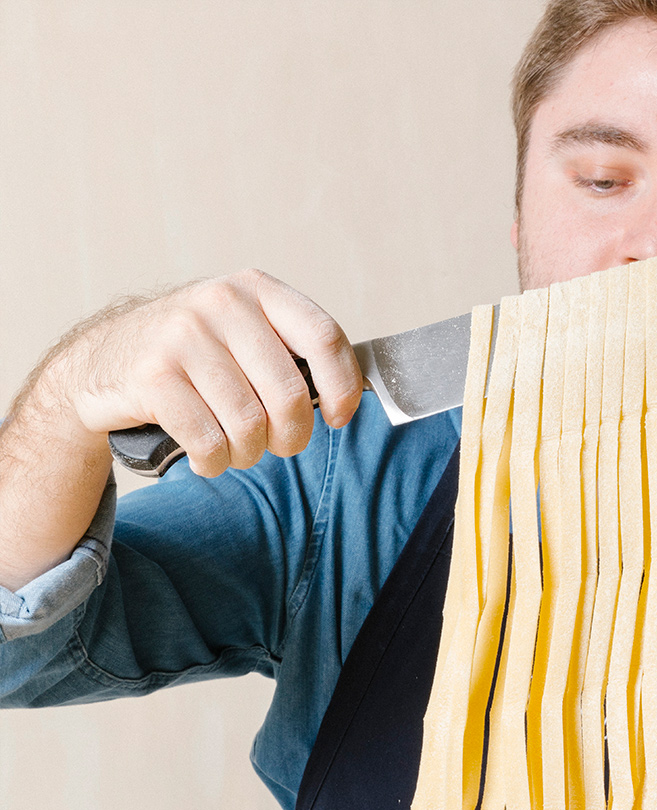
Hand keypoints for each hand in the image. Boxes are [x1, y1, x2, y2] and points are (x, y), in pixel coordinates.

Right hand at [52, 268, 362, 476]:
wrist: (102, 362)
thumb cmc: (189, 358)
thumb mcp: (240, 334)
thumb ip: (287, 353)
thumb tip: (344, 400)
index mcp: (256, 290)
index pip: (324, 336)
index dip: (342, 388)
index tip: (337, 419)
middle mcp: (222, 303)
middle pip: (290, 395)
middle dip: (290, 439)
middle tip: (276, 446)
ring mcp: (184, 336)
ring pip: (249, 426)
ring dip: (247, 455)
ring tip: (232, 449)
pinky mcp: (154, 375)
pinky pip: (210, 442)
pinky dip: (214, 463)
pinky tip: (204, 457)